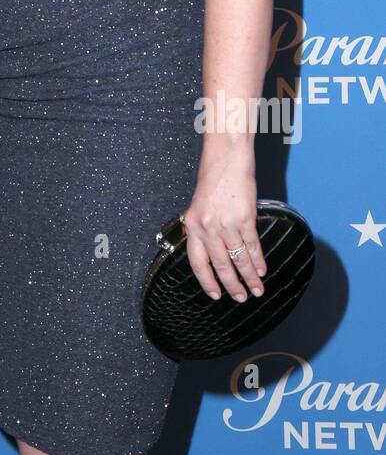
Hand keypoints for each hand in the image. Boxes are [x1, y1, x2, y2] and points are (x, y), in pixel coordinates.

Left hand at [182, 155, 266, 301]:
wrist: (227, 157)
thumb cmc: (213, 177)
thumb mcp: (200, 204)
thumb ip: (204, 227)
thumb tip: (213, 250)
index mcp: (192, 225)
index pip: (197, 262)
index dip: (206, 282)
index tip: (215, 294)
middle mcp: (207, 227)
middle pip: (221, 266)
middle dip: (232, 285)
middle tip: (241, 298)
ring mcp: (227, 224)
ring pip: (239, 259)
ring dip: (250, 277)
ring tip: (257, 290)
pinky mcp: (245, 218)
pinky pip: (252, 246)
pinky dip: (259, 260)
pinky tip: (263, 270)